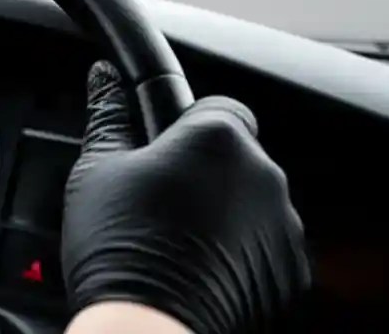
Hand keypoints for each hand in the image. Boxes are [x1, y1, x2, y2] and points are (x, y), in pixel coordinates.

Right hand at [62, 62, 309, 333]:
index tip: (164, 154)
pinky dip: (244, 255)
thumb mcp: (97, 171)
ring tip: (180, 244)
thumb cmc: (120, 249)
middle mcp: (263, 174)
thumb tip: (104, 79)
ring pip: (254, 203)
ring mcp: (283, 225)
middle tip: (162, 206)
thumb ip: (109, 117)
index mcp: (218, 137)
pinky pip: (268, 247)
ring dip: (228, 215)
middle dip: (206, 175)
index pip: (217, 107)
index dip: (186, 130)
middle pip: (237, 158)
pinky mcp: (291, 270)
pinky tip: (203, 270)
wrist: (149, 327)